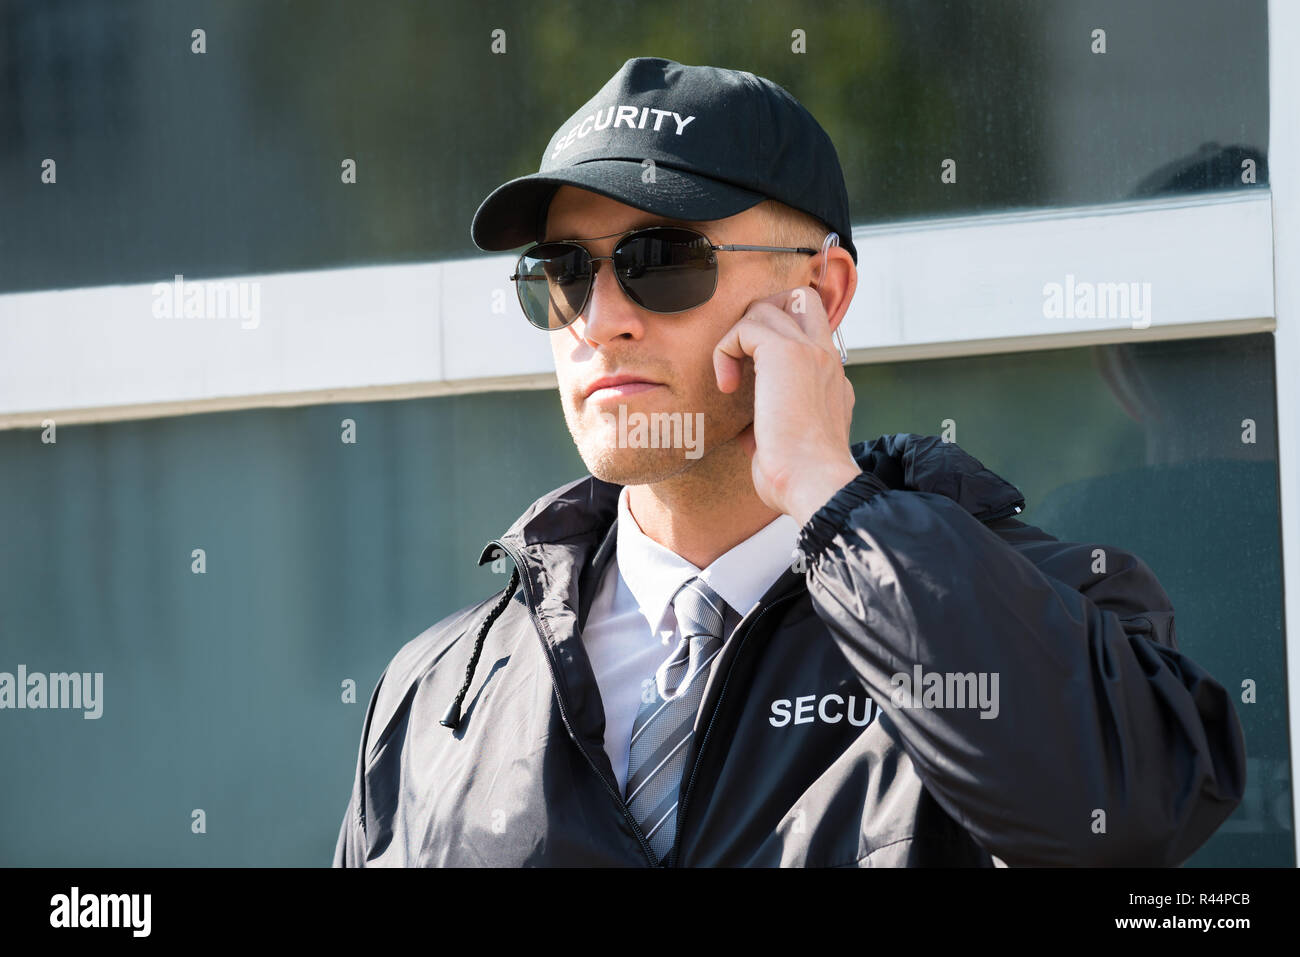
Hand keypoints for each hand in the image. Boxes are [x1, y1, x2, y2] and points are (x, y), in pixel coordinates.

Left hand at [713, 286, 860, 525]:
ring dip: (737, 338)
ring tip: (730, 381)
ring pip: (767, 308)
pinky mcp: (787, 353)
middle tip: (741, 355)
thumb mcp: (789, 444)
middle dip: (762, 315)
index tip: (751, 376)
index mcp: (831, 379)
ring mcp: (810, 351)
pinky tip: (726, 386)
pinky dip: (725, 351)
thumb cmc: (799, 479)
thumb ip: (775, 425)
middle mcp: (826, 358)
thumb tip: (749, 432)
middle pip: (801, 299)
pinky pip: (745, 328)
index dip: (776, 340)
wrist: (815, 483)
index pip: (811, 331)